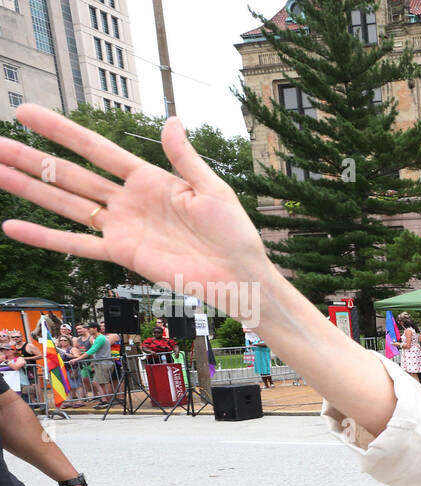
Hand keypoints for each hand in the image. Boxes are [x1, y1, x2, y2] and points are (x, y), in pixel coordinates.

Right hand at [0, 105, 272, 311]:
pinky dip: (45, 237)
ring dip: (30, 189)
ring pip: (66, 204)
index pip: (96, 149)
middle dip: (32, 158)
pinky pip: (76, 245)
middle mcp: (129, 200)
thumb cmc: (234, 234)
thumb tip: (170, 120)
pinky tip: (13, 227)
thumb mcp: (213, 190)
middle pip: (70, 174)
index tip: (26, 113)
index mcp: (150, 179)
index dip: (61, 131)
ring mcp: (122, 227)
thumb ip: (185, 158)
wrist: (239, 277)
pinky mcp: (122, 255)